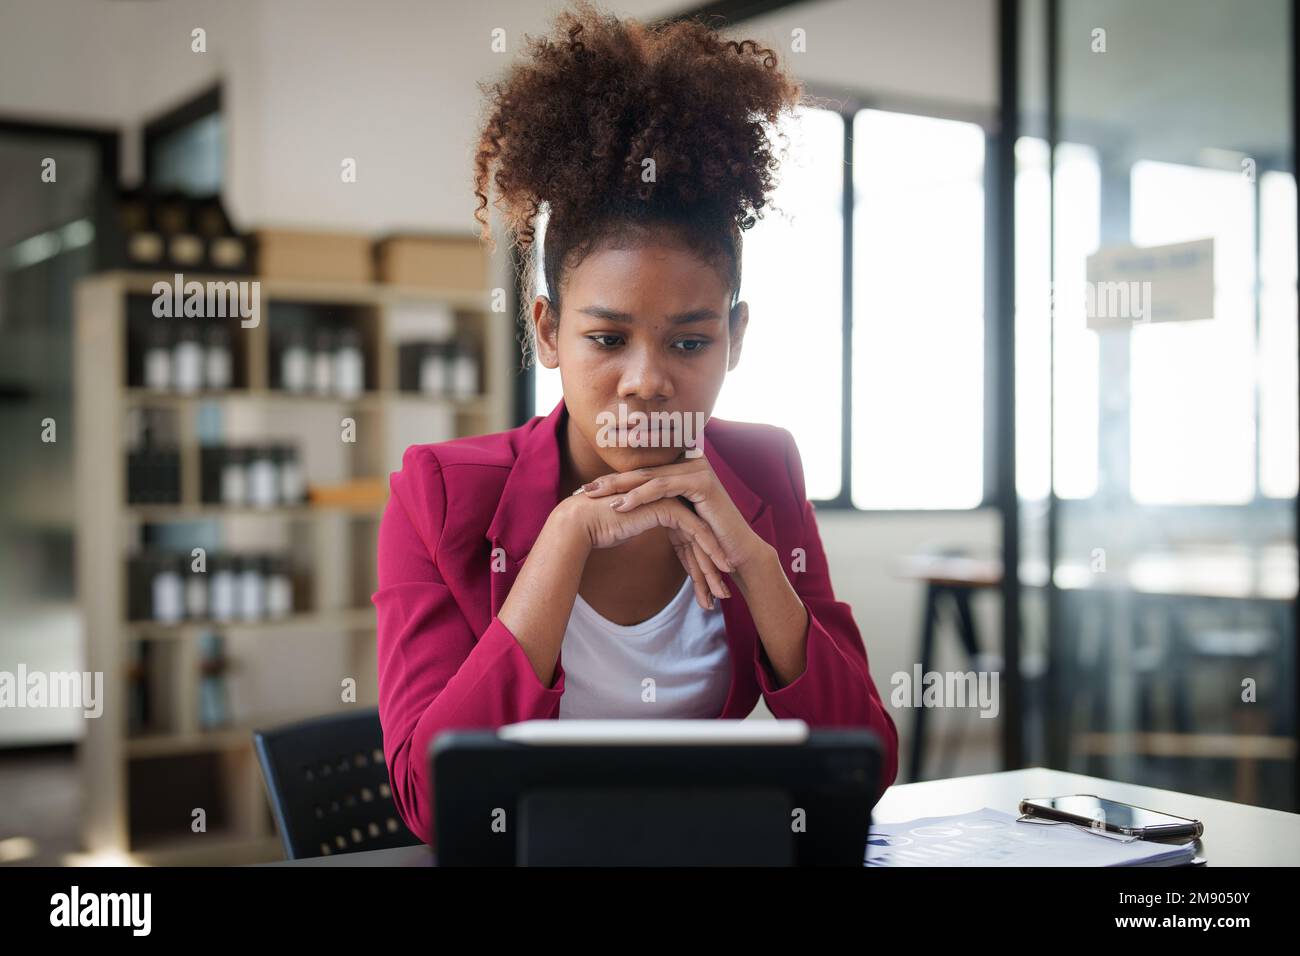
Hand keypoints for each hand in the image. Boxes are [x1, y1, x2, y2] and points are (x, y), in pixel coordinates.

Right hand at [555, 491, 732, 610]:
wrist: (582, 524)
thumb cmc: (598, 532)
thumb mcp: (625, 534)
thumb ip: (638, 532)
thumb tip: (633, 542)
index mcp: (661, 509)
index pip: (688, 541)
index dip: (700, 567)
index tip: (710, 590)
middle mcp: (669, 504)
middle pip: (698, 540)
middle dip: (712, 570)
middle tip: (723, 595)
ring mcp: (669, 502)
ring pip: (701, 535)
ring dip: (714, 564)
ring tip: (723, 592)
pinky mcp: (667, 506)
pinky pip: (695, 529)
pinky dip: (708, 550)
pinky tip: (717, 569)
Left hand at [577, 455, 770, 587]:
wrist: (736, 550)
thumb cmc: (707, 540)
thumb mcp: (676, 520)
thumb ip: (658, 508)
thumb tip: (625, 508)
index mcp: (682, 469)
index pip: (643, 472)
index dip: (615, 480)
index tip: (589, 490)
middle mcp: (690, 463)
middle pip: (642, 471)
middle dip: (610, 481)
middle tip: (583, 489)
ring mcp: (697, 469)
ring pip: (649, 476)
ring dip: (619, 487)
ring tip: (595, 496)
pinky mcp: (701, 481)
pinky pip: (663, 487)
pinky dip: (640, 496)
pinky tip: (621, 505)